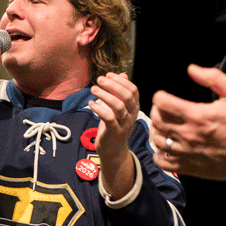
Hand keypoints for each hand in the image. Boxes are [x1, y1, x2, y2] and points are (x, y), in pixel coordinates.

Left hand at [88, 73, 139, 198]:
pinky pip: (108, 117)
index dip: (121, 80)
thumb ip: (120, 93)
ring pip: (118, 105)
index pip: (133, 89)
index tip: (108, 75)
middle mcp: (131, 115)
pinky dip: (99, 108)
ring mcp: (124, 124)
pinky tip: (90, 103)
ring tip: (93, 89)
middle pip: (127, 95)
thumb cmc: (114, 127)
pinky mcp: (114, 131)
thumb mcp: (118, 108)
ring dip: (104, 95)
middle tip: (99, 79)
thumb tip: (122, 75)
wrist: (114, 151)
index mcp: (134, 108)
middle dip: (113, 85)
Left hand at [149, 65, 225, 179]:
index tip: (165, 97)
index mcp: (197, 115)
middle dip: (157, 112)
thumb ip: (213, 78)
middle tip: (164, 110)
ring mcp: (187, 152)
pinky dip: (159, 154)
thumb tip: (193, 70)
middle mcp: (189, 134)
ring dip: (157, 131)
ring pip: (157, 140)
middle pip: (156, 121)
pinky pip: (162, 161)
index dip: (160, 96)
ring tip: (165, 128)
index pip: (162, 103)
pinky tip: (167, 147)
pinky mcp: (189, 166)